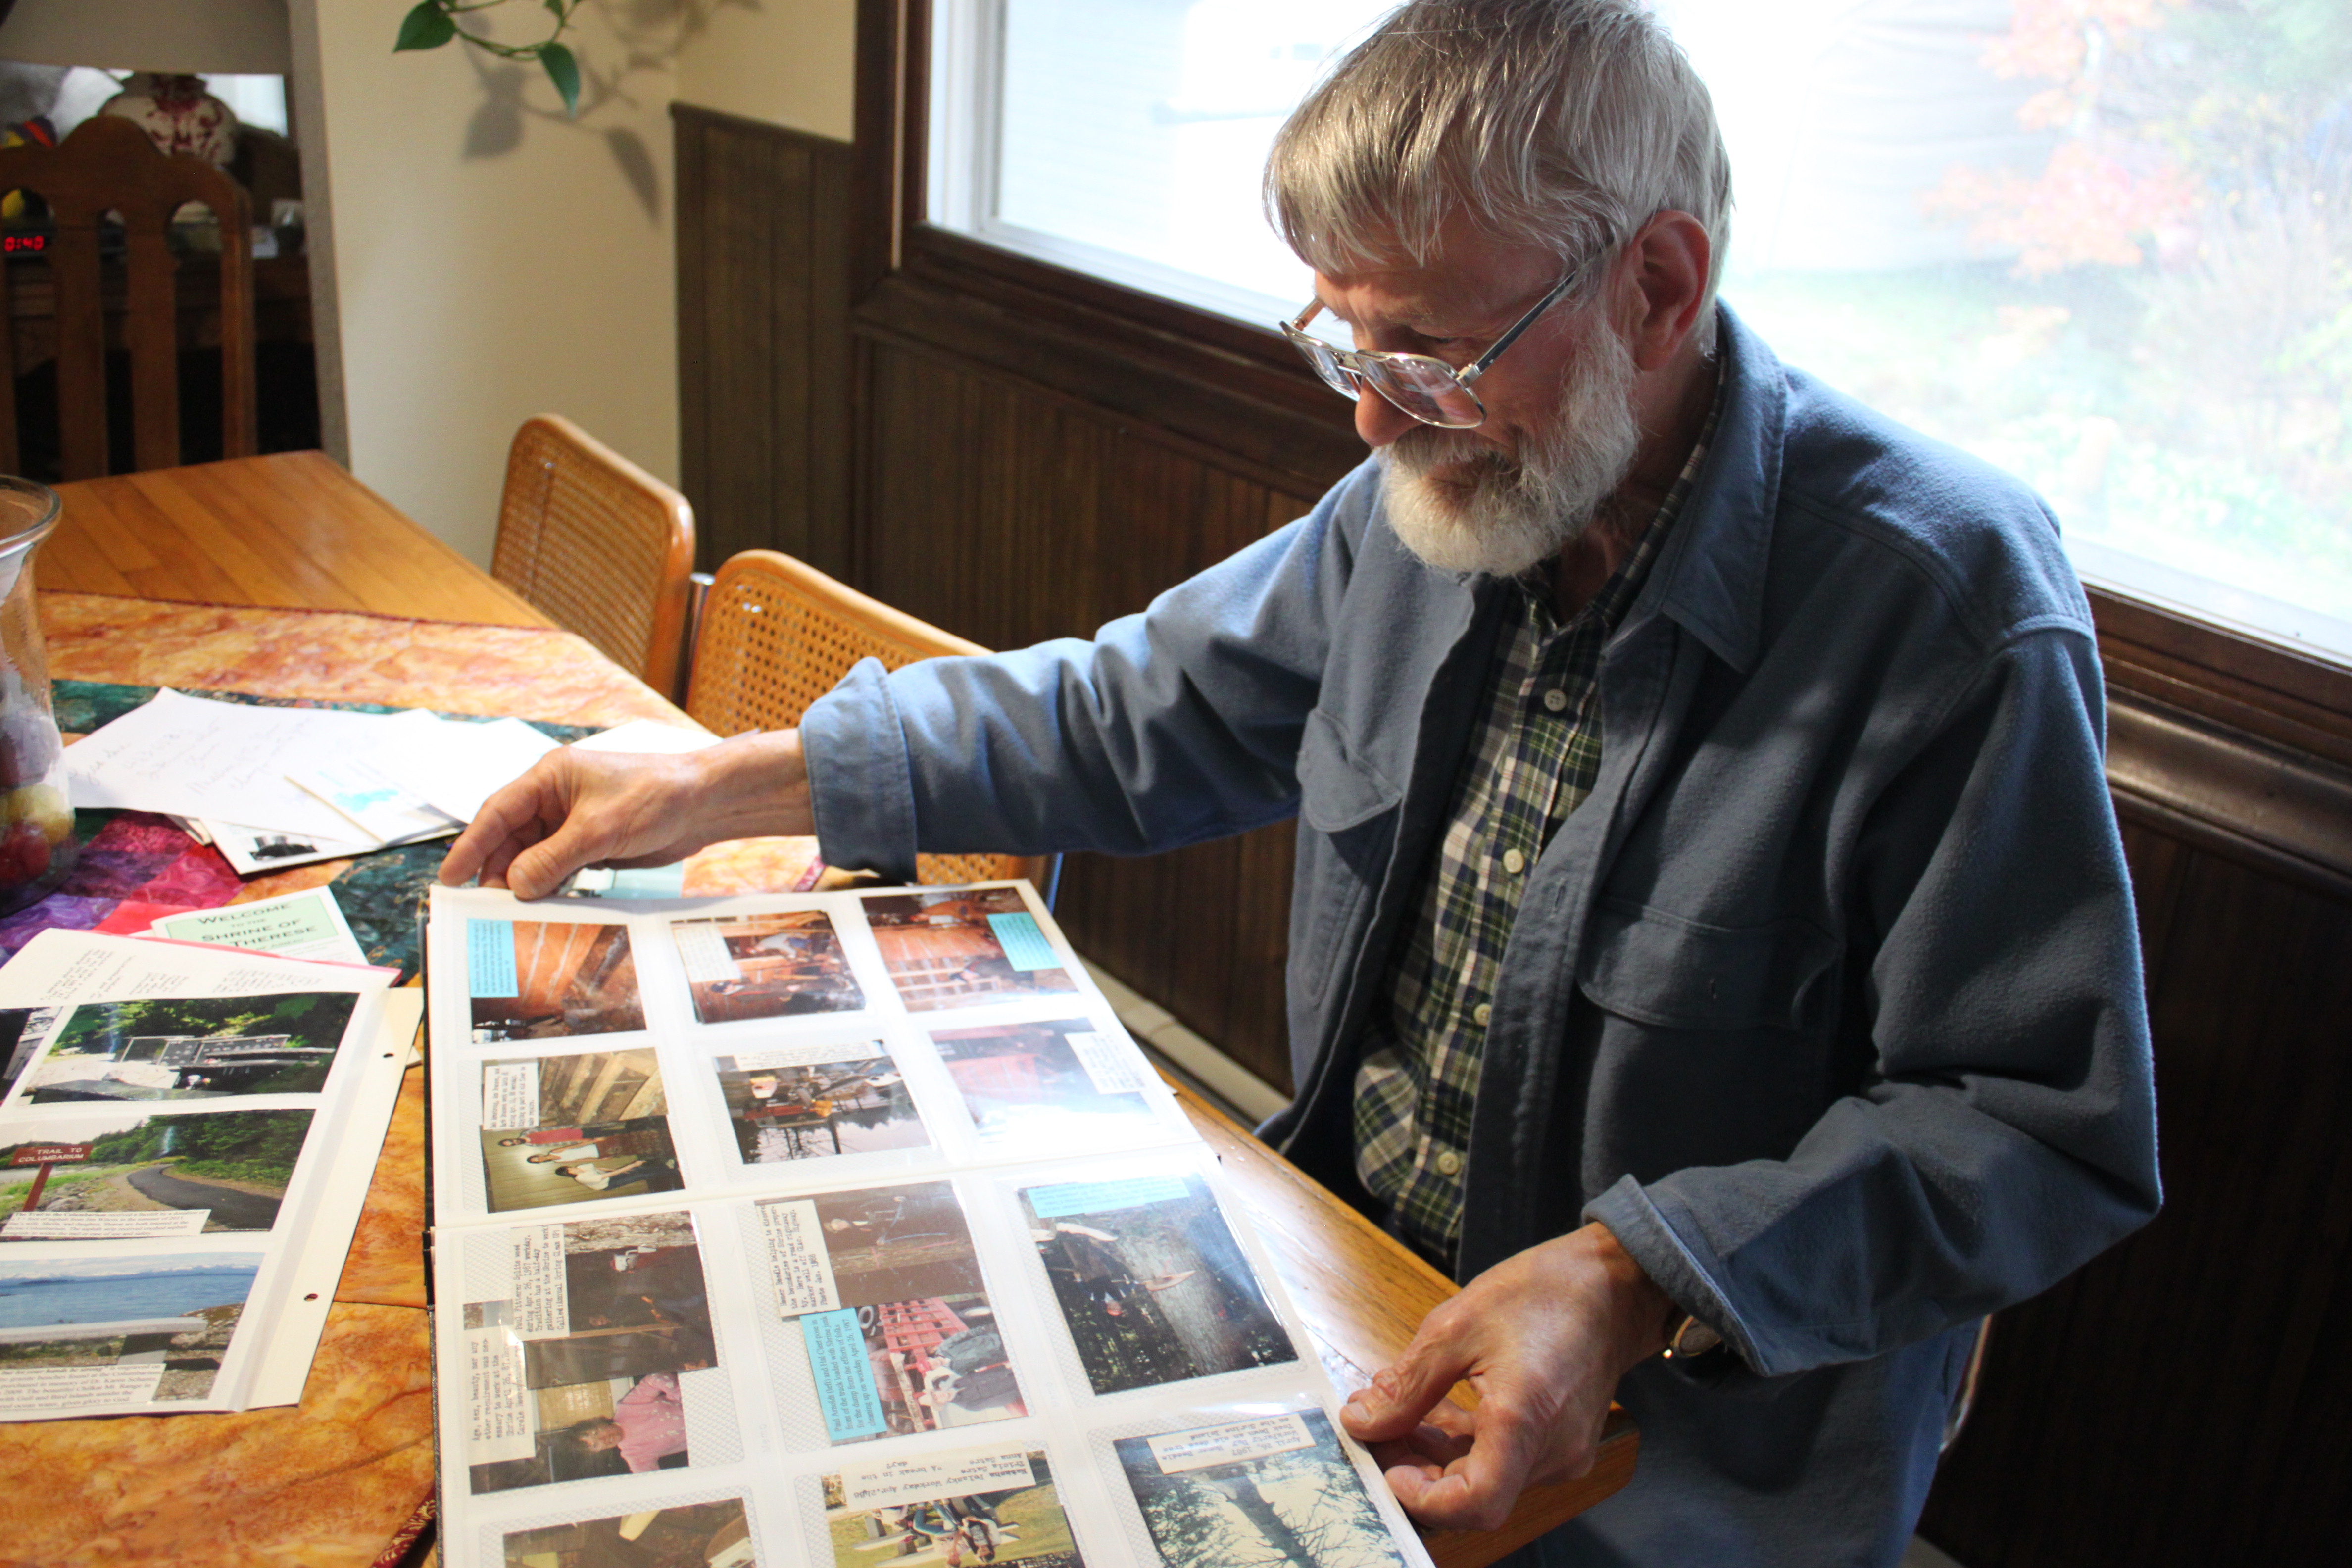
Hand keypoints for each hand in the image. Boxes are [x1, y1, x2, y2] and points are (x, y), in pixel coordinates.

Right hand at [436, 730, 814, 899]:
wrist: (705, 803)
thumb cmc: (656, 796)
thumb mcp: (599, 829)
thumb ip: (553, 859)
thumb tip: (514, 885)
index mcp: (550, 778)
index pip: (497, 813)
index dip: (470, 845)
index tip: (449, 876)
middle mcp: (556, 798)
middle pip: (510, 838)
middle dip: (496, 871)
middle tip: (483, 907)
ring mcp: (573, 821)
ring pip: (532, 856)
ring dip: (522, 882)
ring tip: (509, 913)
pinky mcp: (592, 842)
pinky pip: (558, 867)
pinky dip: (549, 885)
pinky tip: (543, 906)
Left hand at [1341, 1222, 1674, 1531]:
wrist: (1612, 1287)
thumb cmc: (1545, 1293)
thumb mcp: (1456, 1326)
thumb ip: (1407, 1385)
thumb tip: (1363, 1422)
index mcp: (1527, 1417)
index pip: (1477, 1503)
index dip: (1424, 1499)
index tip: (1388, 1469)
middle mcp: (1553, 1449)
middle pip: (1474, 1493)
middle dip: (1416, 1469)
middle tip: (1376, 1430)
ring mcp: (1563, 1452)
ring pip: (1486, 1478)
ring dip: (1436, 1456)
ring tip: (1397, 1414)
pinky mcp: (1563, 1446)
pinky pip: (1505, 1461)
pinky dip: (1466, 1445)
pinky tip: (1437, 1412)